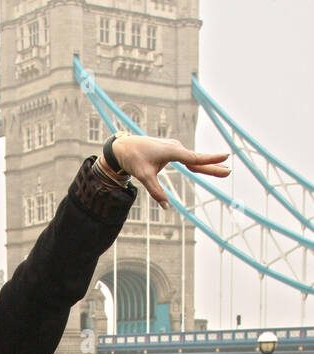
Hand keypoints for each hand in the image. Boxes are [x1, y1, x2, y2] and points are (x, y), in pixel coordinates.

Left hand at [111, 135, 229, 208]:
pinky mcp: (171, 150)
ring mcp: (174, 148)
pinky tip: (202, 167)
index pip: (195, 158)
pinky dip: (197, 163)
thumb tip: (166, 206)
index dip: (210, 160)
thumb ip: (156, 191)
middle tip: (229, 171)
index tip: (225, 157)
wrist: (124, 146)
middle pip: (197, 160)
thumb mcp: (144, 176)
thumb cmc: (134, 159)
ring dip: (207, 165)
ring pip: (193, 159)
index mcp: (172, 151)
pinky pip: (187, 158)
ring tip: (223, 170)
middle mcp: (176, 147)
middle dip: (213, 166)